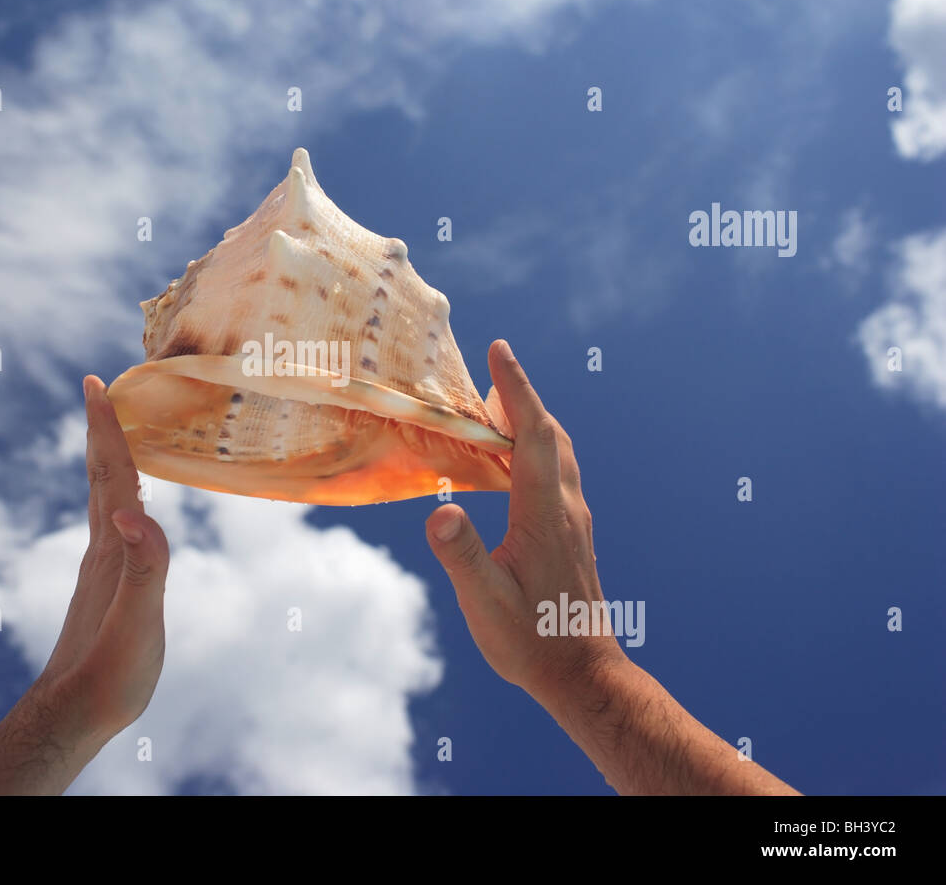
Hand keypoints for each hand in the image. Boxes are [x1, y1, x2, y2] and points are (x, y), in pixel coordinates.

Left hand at [0, 375, 168, 794]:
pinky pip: (110, 521)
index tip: (95, 381)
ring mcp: (101, 565)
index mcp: (113, 547)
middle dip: (100, 428)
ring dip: (105, 457)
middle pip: (101, 475)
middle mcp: (103, 548)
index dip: (107, 427)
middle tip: (97, 387)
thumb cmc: (110, 673)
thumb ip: (143, 566)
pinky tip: (120, 504)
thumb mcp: (138, 622)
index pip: (113, 474)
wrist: (73, 713)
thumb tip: (133, 511)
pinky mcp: (104, 585)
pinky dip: (114, 494)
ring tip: (109, 430)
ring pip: (101, 496)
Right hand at [427, 341, 798, 793]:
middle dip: (521, 396)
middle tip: (491, 368)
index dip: (515, 388)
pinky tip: (510, 464)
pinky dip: (532, 448)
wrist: (583, 674)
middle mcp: (565, 508)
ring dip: (529, 421)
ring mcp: (573, 520)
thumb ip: (462, 556)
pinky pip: (553, 473)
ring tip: (495, 407)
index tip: (499, 348)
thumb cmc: (530, 640)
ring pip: (556, 452)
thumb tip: (438, 512)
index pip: (530, 435)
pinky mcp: (572, 534)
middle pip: (548, 434)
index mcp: (543, 514)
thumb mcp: (484, 602)